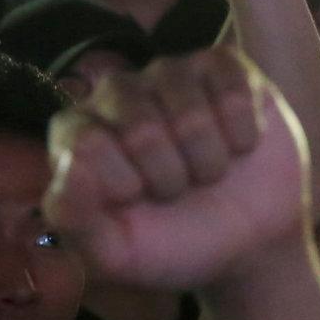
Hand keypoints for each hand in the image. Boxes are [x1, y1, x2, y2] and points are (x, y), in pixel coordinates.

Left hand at [45, 50, 309, 292]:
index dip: (126, 185)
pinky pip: (233, 92)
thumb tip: (70, 168)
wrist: (248, 241)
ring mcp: (168, 73)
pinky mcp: (220, 65)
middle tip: (177, 190)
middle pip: (141, 128)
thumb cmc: (172, 243)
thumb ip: (75, 220)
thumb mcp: (115, 254)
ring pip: (190, 113)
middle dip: (171, 177)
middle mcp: (115, 93)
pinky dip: (244, 134)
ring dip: (208, 160)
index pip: (89, 146)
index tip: (139, 201)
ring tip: (207, 172)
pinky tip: (237, 146)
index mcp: (75, 134)